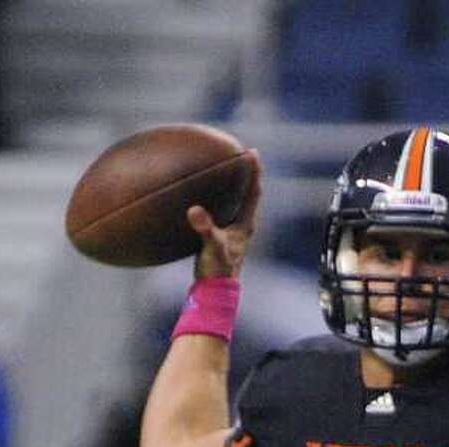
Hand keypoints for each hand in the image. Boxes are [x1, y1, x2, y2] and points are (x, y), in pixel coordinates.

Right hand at [187, 151, 262, 278]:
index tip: (252, 152)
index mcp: (245, 224)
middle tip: (241, 154)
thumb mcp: (211, 247)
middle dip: (245, 174)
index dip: (254, 172)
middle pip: (248, 193)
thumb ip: (205, 228)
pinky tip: (205, 194)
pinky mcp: (222, 236)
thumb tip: (195, 211)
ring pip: (236, 202)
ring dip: (233, 185)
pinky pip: (221, 211)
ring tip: (226, 168)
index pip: (253, 192)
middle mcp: (242, 226)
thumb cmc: (217, 270)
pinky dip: (217, 198)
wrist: (214, 291)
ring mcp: (233, 231)